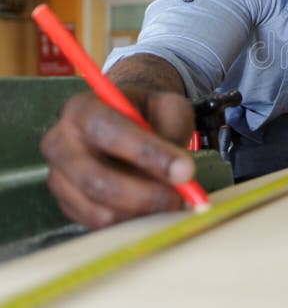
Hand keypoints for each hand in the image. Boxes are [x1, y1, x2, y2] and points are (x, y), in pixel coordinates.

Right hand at [40, 88, 195, 228]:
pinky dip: (133, 221)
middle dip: (147, 195)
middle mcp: (61, 143)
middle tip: (182, 196)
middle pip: (97, 180)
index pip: (108, 132)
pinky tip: (154, 208)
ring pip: (100, 210)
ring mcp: (60, 178)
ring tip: (172, 200)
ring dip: (143, 211)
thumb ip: (174, 130)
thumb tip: (179, 173)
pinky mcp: (68, 205)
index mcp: (83, 109)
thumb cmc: (148, 113)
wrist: (130, 121)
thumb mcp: (168, 107)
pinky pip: (100, 224)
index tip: (184, 171)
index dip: (147, 154)